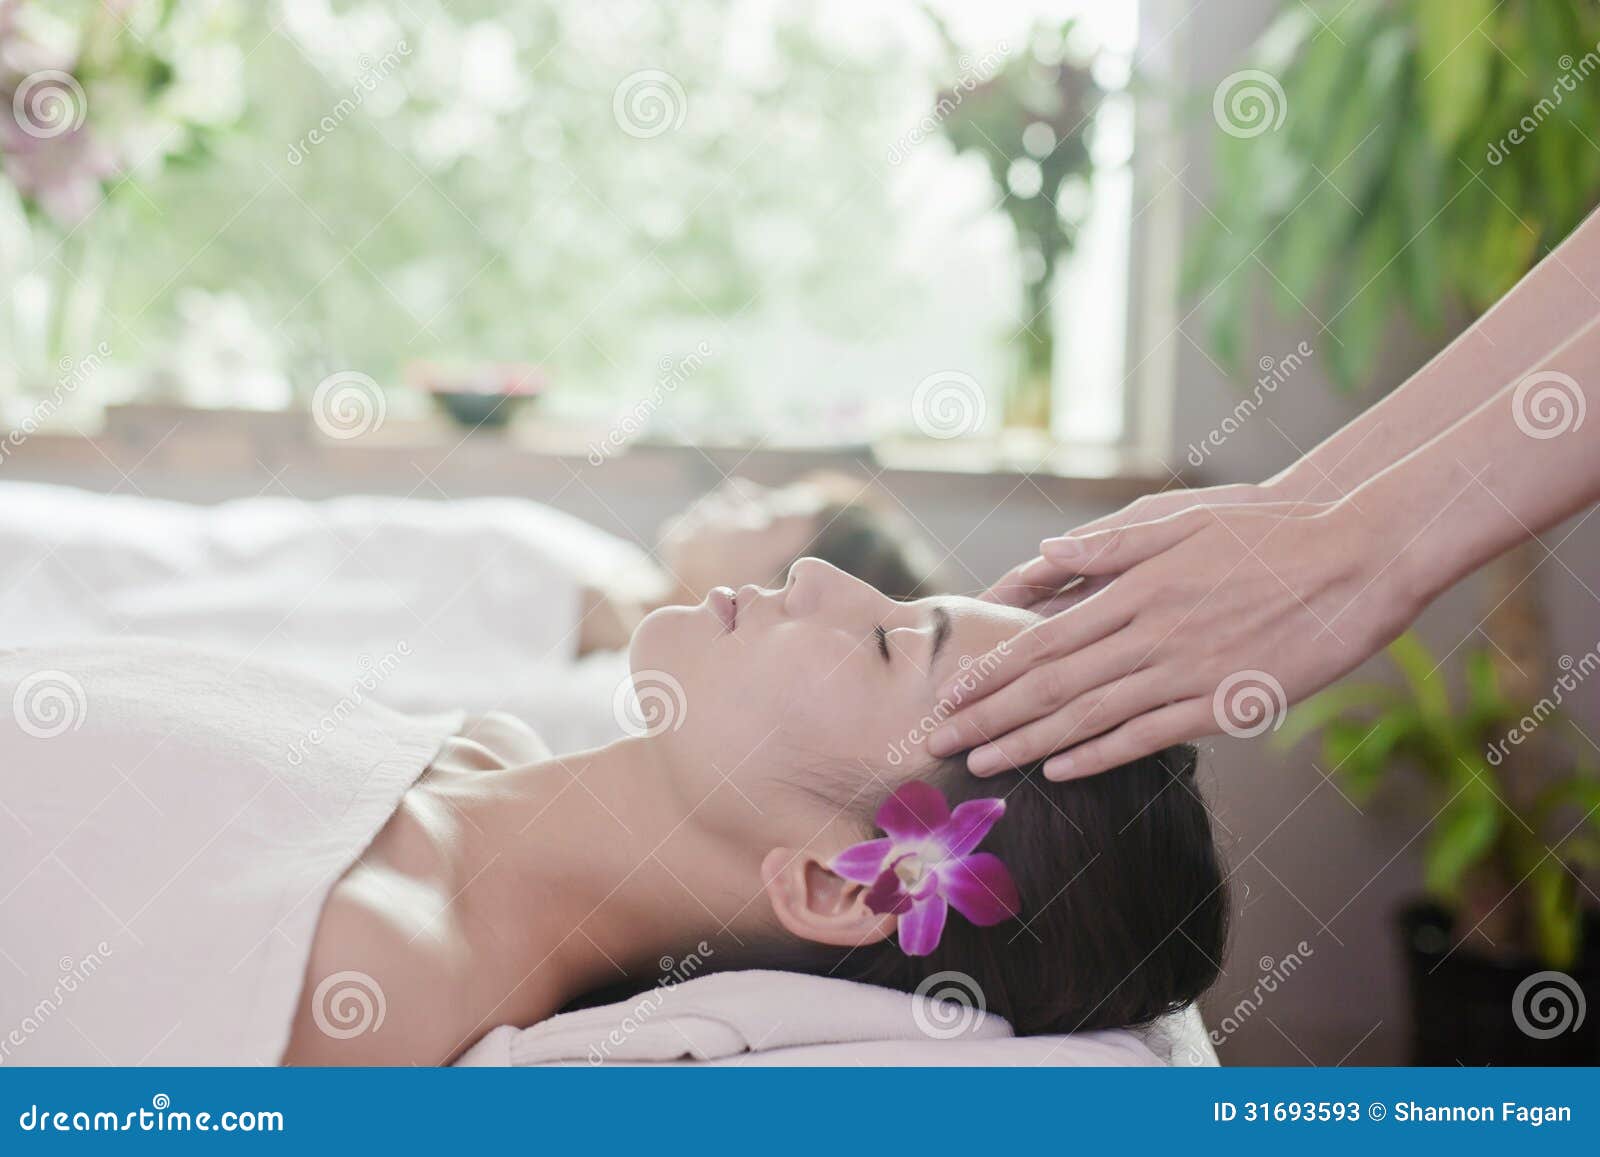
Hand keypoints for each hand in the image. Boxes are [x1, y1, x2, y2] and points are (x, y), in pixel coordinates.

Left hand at [929, 499, 1421, 778]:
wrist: (1358, 558)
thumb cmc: (1272, 532)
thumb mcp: (1186, 521)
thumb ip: (1111, 548)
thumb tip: (1046, 557)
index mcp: (1135, 591)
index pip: (1043, 640)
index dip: (991, 673)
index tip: (949, 695)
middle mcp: (1150, 634)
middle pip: (1050, 685)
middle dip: (987, 717)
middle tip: (937, 743)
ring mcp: (1186, 673)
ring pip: (1089, 717)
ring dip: (1027, 745)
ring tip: (980, 764)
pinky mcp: (1224, 704)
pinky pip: (1148, 737)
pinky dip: (1098, 756)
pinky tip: (1060, 771)